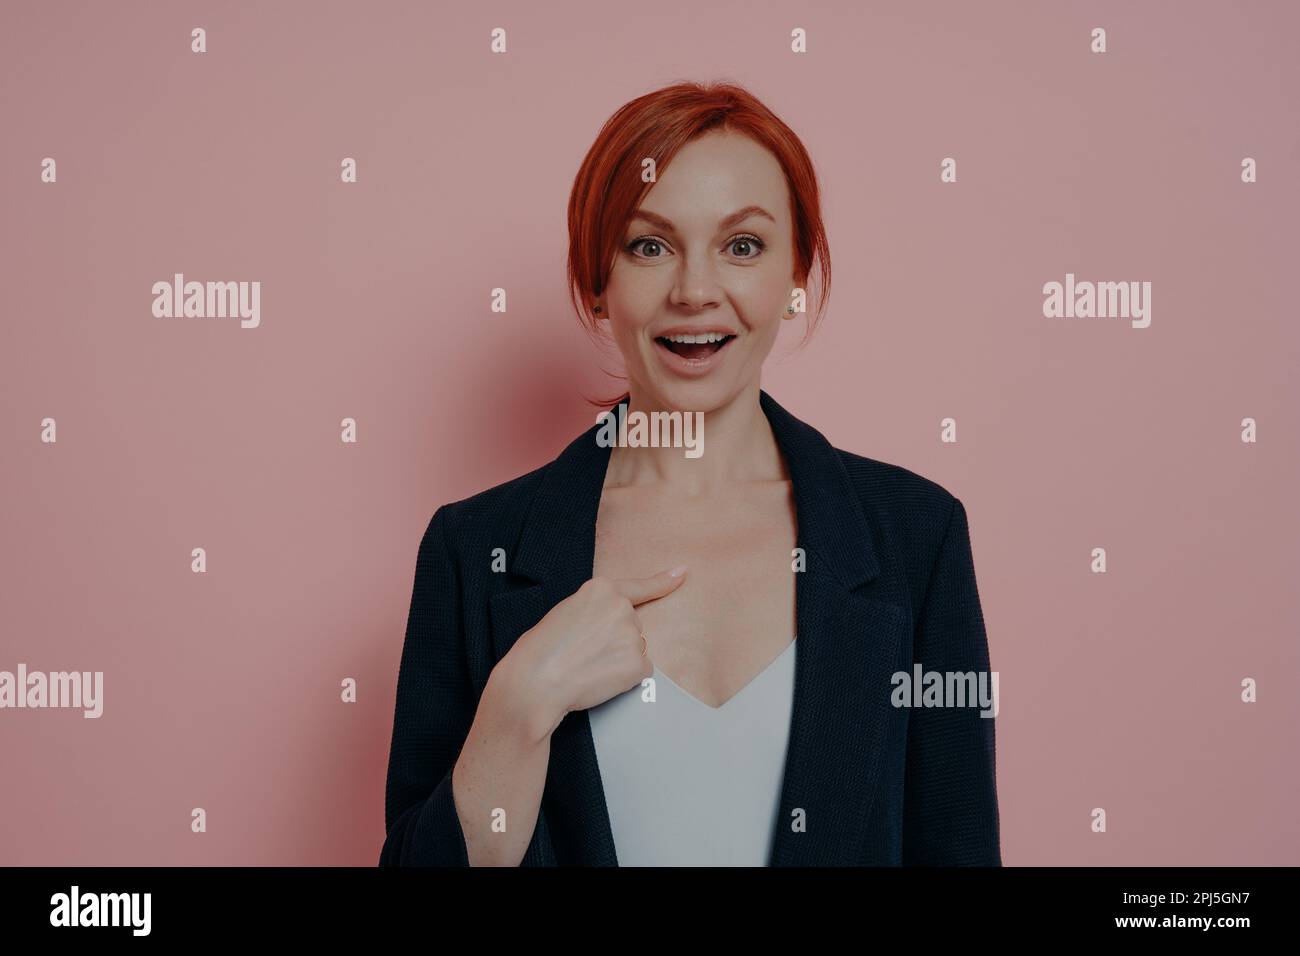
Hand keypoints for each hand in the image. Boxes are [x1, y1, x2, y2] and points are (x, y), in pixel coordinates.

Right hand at [500, 567, 687, 738]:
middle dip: (615, 641)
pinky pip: (640, 671)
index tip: (683, 573)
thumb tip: (617, 628)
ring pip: (635, 650)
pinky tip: (600, 679)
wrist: (536, 680)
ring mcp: (632, 634)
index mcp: (600, 589)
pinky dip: (625, 679)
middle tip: (583, 652)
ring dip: (619, 661)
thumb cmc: (542, 650)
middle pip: (632, 627)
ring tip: (587, 666)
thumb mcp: (566, 612)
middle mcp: (621, 607)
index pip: (639, 586)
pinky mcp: (638, 663)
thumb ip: (596, 610)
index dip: (664, 581)